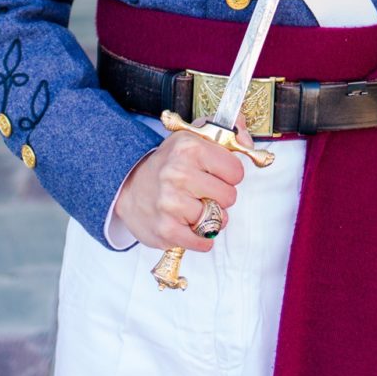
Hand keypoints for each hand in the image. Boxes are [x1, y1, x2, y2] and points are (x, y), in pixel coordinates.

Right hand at [112, 115, 254, 250]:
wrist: (129, 187)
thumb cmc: (168, 163)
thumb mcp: (193, 138)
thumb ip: (227, 133)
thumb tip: (248, 141)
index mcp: (189, 148)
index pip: (235, 170)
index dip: (230, 174)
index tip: (217, 174)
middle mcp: (178, 173)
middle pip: (229, 196)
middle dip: (221, 197)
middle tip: (204, 192)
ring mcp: (171, 203)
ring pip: (218, 220)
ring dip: (210, 217)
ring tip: (194, 206)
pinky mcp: (167, 230)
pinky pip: (204, 242)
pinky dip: (202, 238)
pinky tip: (190, 224)